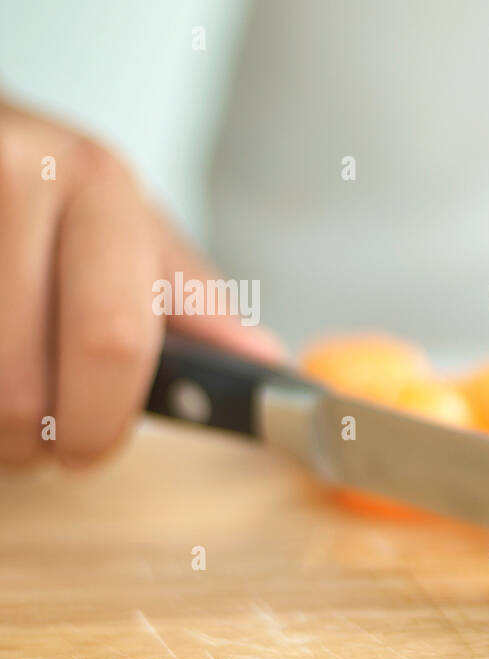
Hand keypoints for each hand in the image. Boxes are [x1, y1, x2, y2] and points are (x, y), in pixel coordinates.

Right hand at [0, 100, 280, 468]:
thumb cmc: (45, 187)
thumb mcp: (125, 223)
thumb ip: (189, 297)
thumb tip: (264, 359)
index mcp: (99, 184)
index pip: (112, 338)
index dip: (101, 419)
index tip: (91, 452)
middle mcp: (21, 177)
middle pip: (24, 382)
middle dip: (34, 438)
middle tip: (39, 446)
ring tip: (5, 411)